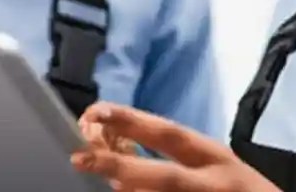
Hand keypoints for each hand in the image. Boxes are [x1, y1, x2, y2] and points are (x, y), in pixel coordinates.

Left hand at [71, 103, 280, 191]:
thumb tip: (121, 167)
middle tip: (81, 159)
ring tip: (112, 186)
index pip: (169, 134)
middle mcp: (214, 182)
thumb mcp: (214, 170)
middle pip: (165, 176)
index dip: (132, 121)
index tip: (97, 111)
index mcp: (214, 157)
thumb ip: (175, 164)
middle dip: (120, 168)